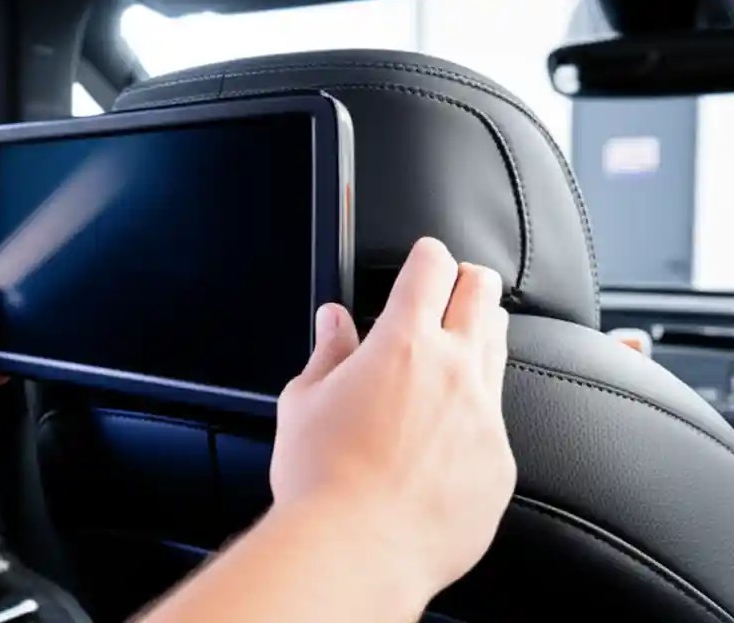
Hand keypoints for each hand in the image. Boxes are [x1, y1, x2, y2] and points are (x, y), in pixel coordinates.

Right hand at [270, 237, 513, 603]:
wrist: (358, 548)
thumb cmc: (322, 478)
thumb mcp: (303, 401)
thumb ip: (327, 353)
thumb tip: (333, 322)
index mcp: (403, 343)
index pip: (432, 268)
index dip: (428, 254)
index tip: (425, 256)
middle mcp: (455, 369)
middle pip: (482, 295)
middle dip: (467, 281)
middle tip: (452, 285)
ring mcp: (485, 416)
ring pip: (498, 350)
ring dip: (479, 335)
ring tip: (457, 343)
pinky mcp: (499, 462)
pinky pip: (497, 419)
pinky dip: (476, 409)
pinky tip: (451, 425)